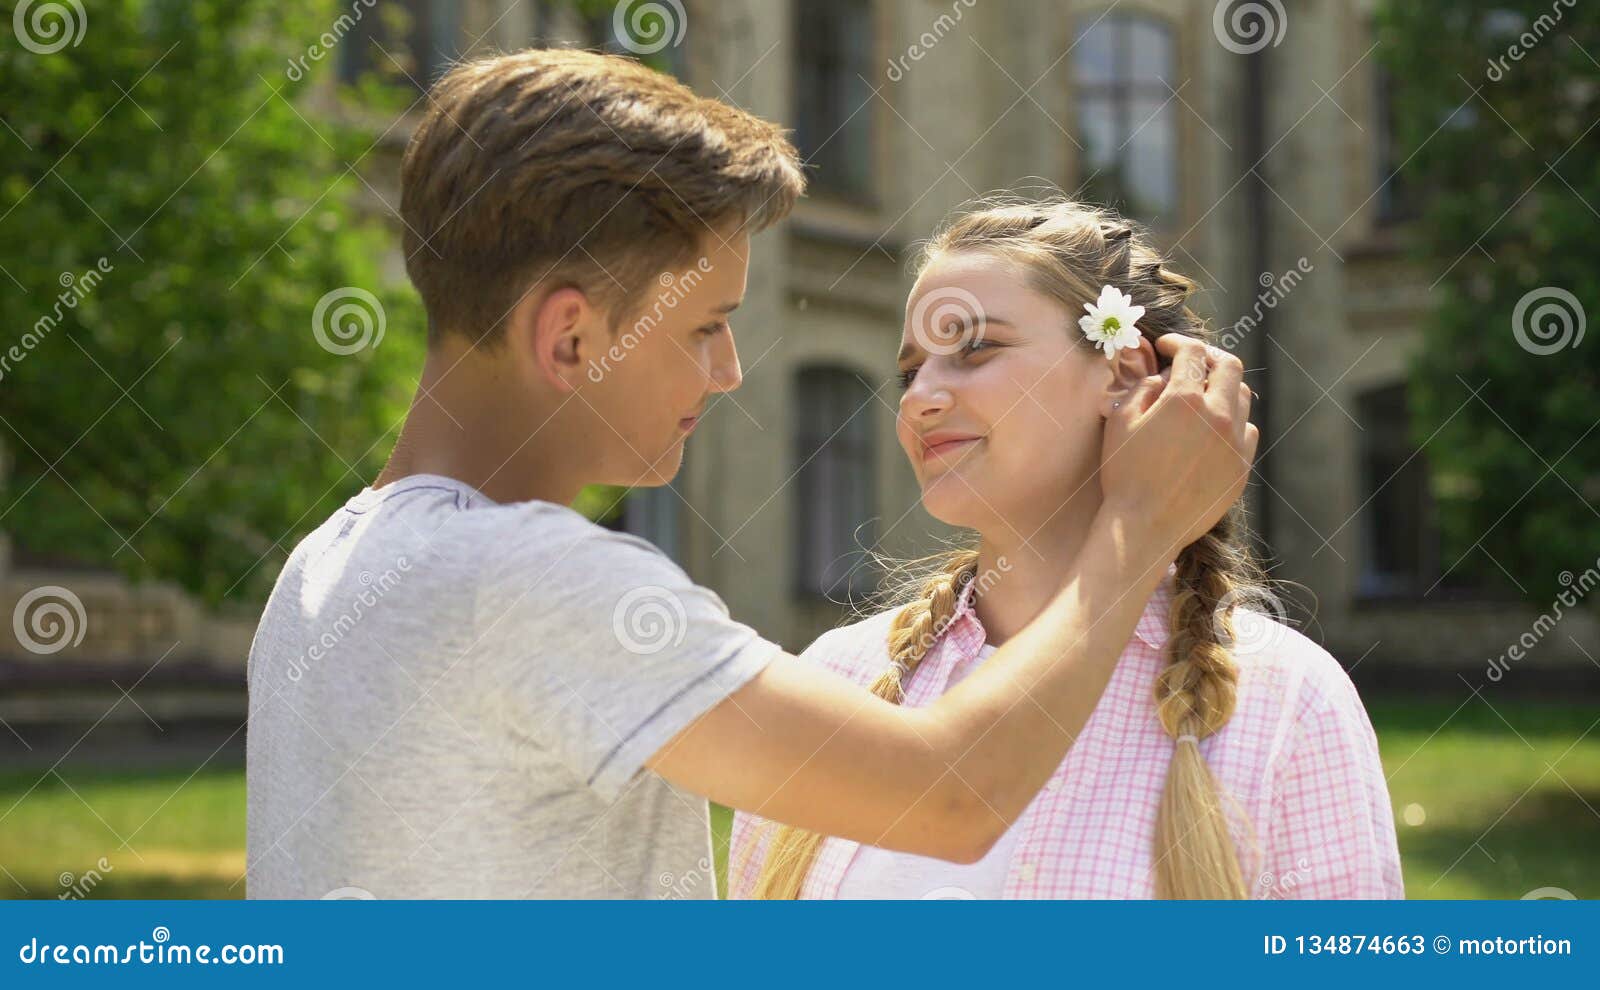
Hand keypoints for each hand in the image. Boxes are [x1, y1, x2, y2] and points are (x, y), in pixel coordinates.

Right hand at [1099, 334, 1256, 552]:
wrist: (1145, 527)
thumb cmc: (1124, 474)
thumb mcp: (1120, 422)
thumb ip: (1143, 388)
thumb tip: (1162, 377)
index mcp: (1185, 400)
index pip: (1191, 352)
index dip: (1177, 342)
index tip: (1165, 347)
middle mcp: (1218, 415)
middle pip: (1229, 366)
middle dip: (1208, 357)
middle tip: (1191, 362)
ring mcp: (1235, 442)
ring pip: (1242, 397)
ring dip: (1223, 387)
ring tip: (1202, 395)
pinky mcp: (1242, 467)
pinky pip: (1247, 431)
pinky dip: (1233, 421)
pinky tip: (1212, 429)